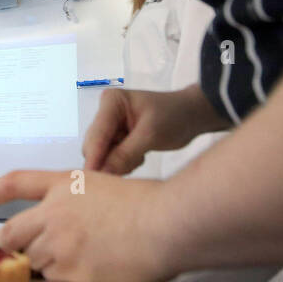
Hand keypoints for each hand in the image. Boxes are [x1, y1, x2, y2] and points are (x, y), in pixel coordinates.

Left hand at [0, 169, 178, 281]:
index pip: (17, 182)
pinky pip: (51, 279)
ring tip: (70, 262)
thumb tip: (78, 221)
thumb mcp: (108, 187)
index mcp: (66, 184)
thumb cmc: (151, 204)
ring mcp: (58, 242)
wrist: (165, 223)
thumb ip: (83, 203)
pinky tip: (83, 273)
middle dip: (4, 246)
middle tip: (5, 254)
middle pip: (10, 232)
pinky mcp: (68, 269)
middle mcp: (55, 211)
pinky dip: (60, 279)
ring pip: (31, 259)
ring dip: (41, 264)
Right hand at [82, 84, 226, 174]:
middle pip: (94, 146)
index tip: (90, 180)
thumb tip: (103, 173)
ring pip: (102, 155)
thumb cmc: (175, 116)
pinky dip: (123, 163)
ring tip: (141, 155)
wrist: (192, 116)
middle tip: (133, 163)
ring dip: (118, 162)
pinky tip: (140, 156)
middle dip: (109, 160)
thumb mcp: (151, 135)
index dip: (94, 158)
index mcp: (111, 102)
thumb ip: (125, 154)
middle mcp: (106, 113)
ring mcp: (111, 126)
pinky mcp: (117, 138)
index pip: (97, 135)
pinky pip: (111, 158)